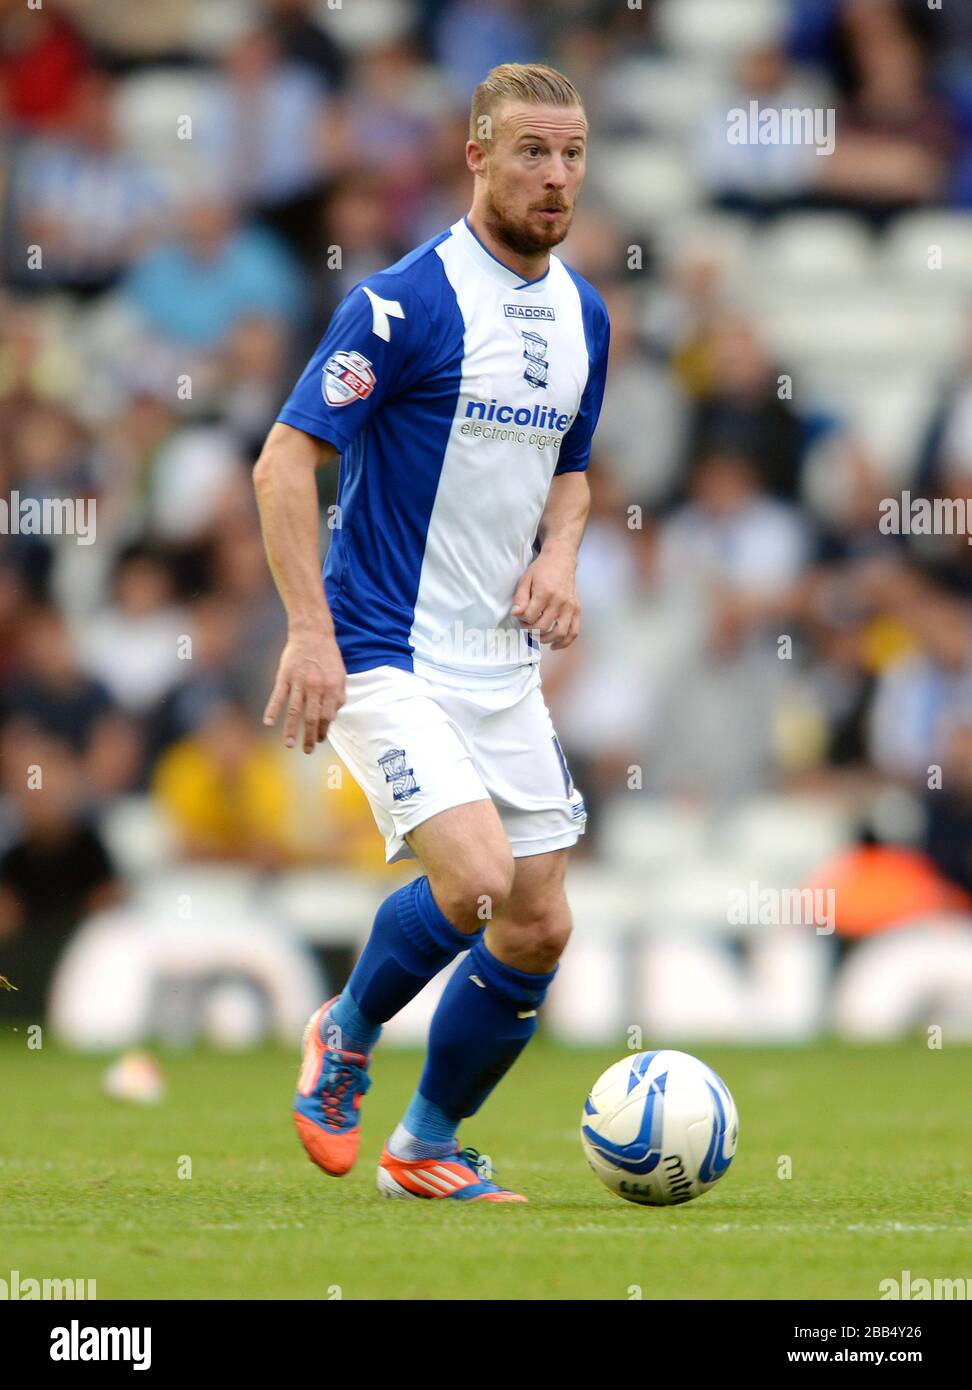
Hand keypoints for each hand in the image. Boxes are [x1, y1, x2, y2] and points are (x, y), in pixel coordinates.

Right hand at [264, 631, 346, 752]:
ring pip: (294, 711)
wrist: (312, 633)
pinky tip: (268, 723)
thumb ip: (339, 696)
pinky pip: (278, 696)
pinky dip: (272, 710)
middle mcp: (316, 688)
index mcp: (332, 689)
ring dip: (291, 730)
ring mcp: (299, 682)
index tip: (319, 740)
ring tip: (290, 745)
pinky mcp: (285, 676)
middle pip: (312, 718)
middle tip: (307, 751)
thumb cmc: (328, 656)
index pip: (327, 717)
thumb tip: (334, 716)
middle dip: (309, 737)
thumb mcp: (341, 675)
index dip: (323, 731)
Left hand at [511, 550, 580, 650]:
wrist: (561, 560)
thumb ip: (520, 598)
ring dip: (546, 640)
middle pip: (543, 627)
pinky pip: (574, 632)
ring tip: (538, 637)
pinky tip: (554, 646)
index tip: (520, 617)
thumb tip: (516, 614)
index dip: (522, 620)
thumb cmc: (542, 570)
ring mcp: (570, 607)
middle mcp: (559, 601)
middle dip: (530, 630)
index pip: (530, 616)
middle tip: (526, 626)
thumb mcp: (525, 579)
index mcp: (545, 592)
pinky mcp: (577, 610)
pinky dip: (564, 642)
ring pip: (559, 633)